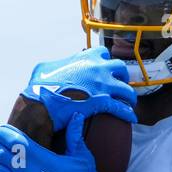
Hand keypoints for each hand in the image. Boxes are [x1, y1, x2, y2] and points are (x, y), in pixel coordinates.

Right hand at [22, 47, 136, 128]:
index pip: (104, 53)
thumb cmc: (40, 86)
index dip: (105, 62)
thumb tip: (56, 66)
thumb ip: (58, 64)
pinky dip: (127, 113)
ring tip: (128, 103)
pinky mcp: (102, 102)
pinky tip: (131, 118)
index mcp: (86, 57)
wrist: (41, 104)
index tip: (105, 70)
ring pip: (126, 89)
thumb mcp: (46, 67)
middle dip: (122, 77)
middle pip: (121, 68)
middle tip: (119, 85)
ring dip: (129, 96)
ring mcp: (102, 85)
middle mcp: (98, 68)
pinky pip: (122, 108)